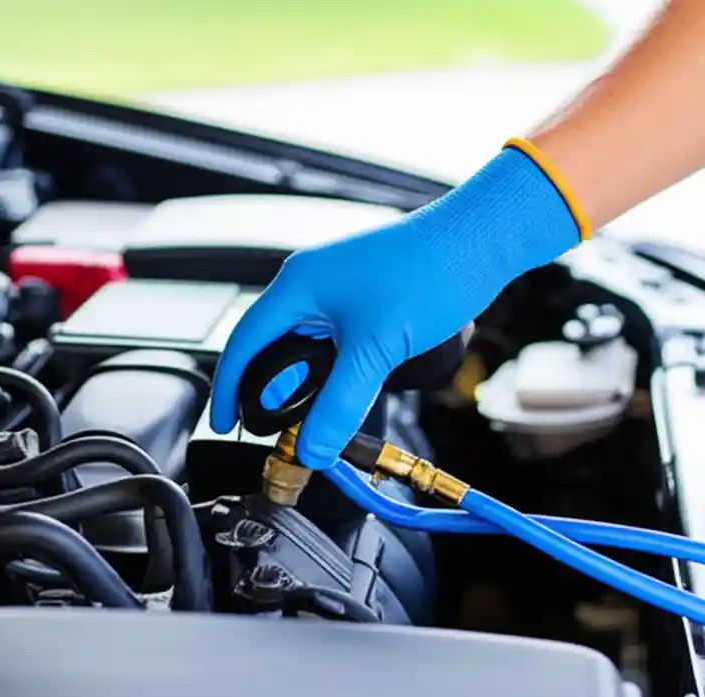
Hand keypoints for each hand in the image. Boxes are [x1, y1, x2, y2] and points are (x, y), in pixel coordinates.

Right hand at [210, 143, 585, 468]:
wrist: (481, 242)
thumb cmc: (430, 272)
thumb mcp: (377, 350)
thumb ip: (341, 403)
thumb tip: (315, 446)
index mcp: (297, 286)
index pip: (243, 343)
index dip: (229, 388)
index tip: (223, 422)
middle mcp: (310, 284)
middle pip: (273, 349)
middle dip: (277, 393)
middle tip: (290, 429)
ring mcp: (338, 290)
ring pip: (307, 349)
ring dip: (313, 384)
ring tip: (324, 415)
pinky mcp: (365, 299)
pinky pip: (334, 343)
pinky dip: (336, 372)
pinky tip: (354, 389)